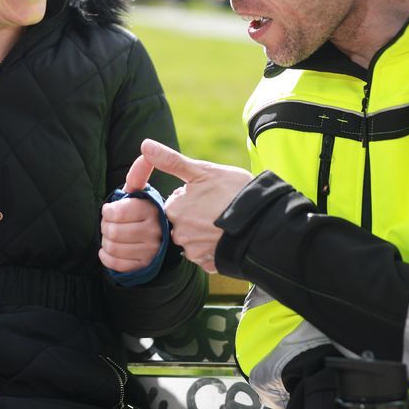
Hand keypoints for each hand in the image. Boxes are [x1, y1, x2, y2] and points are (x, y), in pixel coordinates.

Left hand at [99, 154, 163, 271]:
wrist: (157, 242)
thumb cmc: (142, 211)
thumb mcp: (141, 192)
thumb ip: (140, 173)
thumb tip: (146, 148)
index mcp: (153, 210)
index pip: (118, 212)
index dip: (108, 212)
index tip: (111, 210)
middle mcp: (155, 231)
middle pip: (112, 231)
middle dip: (106, 227)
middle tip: (111, 224)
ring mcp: (151, 251)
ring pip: (112, 247)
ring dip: (106, 241)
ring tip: (114, 235)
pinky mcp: (144, 266)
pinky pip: (114, 263)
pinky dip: (106, 256)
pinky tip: (112, 249)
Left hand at [141, 139, 252, 273]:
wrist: (263, 223)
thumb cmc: (233, 193)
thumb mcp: (202, 171)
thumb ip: (171, 160)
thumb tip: (145, 144)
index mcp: (174, 209)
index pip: (176, 202)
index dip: (193, 196)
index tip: (210, 194)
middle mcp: (179, 234)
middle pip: (183, 222)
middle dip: (198, 215)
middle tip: (220, 207)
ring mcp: (195, 252)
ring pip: (194, 239)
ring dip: (206, 232)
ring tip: (226, 222)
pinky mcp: (209, 264)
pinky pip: (207, 255)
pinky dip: (215, 247)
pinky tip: (228, 238)